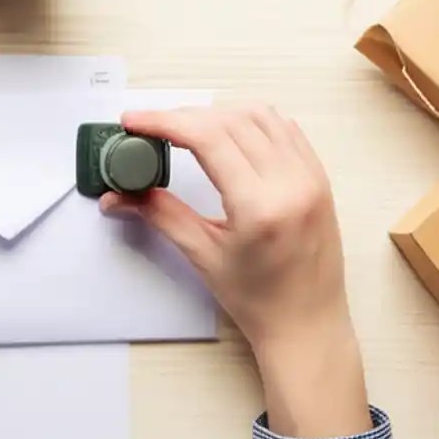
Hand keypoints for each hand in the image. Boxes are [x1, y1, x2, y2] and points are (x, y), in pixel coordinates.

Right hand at [101, 105, 370, 437]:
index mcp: (260, 206)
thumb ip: (160, 214)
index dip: (165, 122)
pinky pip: (285, 129)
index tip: (135, 122)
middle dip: (185, 117)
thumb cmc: (259, 301)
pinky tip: (228, 132)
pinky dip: (252, 121)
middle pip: (230, 120)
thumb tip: (118, 196)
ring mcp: (311, 177)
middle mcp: (292, 183)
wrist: (307, 325)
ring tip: (187, 128)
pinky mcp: (319, 178)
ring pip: (260, 115)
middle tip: (152, 128)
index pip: (208, 138)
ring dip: (219, 113)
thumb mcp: (203, 256)